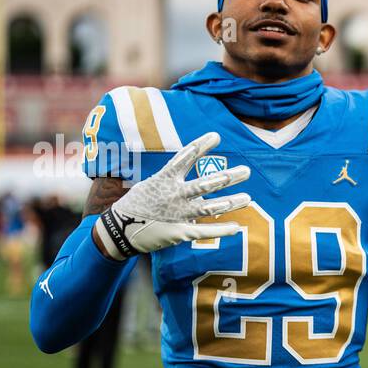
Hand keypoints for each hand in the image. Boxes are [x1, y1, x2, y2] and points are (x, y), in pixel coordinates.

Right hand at [93, 132, 250, 258]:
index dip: (201, 146)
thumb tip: (186, 168)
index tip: (216, 136)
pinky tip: (237, 227)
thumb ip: (171, 178)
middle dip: (228, 177)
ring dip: (230, 202)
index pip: (185, 157)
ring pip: (209, 207)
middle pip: (206, 184)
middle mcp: (174, 195)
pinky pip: (204, 231)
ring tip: (248, 198)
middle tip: (247, 171)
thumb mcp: (150, 185)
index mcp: (164, 180)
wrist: (119, 230)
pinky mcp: (180, 231)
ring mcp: (178, 214)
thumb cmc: (136, 205)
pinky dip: (221, 230)